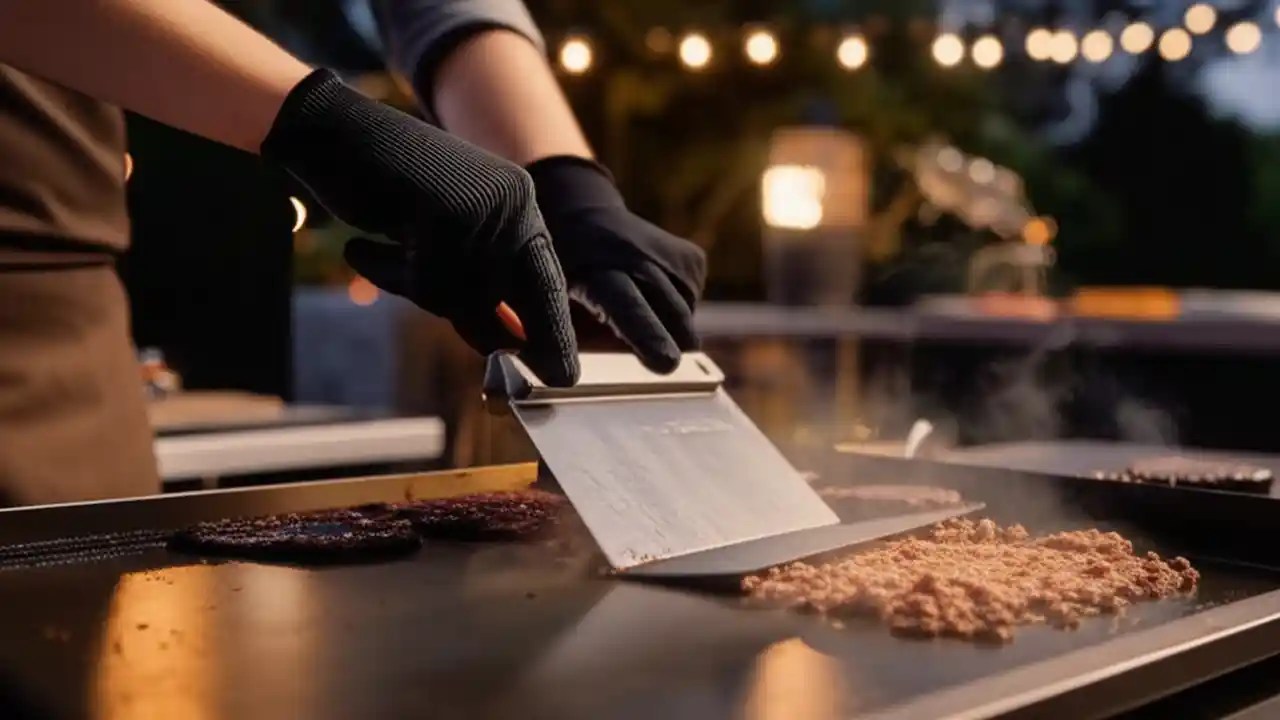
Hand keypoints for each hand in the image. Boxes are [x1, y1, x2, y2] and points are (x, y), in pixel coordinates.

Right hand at [261, 70, 577, 385]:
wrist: (331, 130)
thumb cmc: (383, 188)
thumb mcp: (440, 240)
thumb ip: (475, 282)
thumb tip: (510, 341)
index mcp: (517, 203)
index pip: (545, 277)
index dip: (553, 328)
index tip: (564, 373)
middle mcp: (510, 200)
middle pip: (516, 294)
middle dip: (515, 338)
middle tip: (542, 376)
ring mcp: (481, 203)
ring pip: (461, 295)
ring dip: (414, 286)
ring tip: (379, 253)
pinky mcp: (442, 208)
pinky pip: (423, 280)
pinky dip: (386, 270)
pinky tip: (362, 248)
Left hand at [526, 157, 706, 372]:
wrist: (583, 213)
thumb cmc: (560, 269)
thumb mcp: (546, 296)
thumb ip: (557, 336)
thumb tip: (563, 381)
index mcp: (597, 269)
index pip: (628, 305)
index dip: (648, 336)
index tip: (665, 364)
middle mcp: (640, 258)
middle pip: (672, 316)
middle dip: (671, 345)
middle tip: (660, 363)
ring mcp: (670, 255)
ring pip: (686, 318)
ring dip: (669, 331)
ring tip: (640, 316)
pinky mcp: (692, 258)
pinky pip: (693, 306)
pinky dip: (676, 314)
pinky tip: (652, 299)